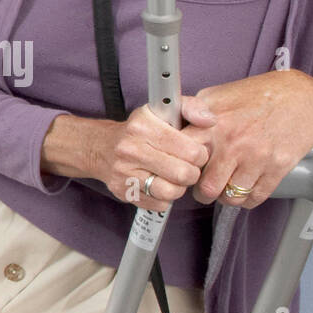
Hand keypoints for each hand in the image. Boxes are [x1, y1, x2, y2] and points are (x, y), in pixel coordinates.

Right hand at [82, 106, 210, 212]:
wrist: (102, 147)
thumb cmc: (140, 131)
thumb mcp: (163, 111)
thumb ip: (192, 108)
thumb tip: (210, 121)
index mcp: (143, 126)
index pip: (191, 150)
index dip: (200, 153)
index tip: (194, 150)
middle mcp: (130, 148)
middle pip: (183, 174)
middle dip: (191, 172)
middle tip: (186, 166)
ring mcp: (124, 172)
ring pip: (172, 192)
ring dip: (178, 187)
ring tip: (173, 176)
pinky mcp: (123, 191)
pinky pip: (159, 204)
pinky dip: (164, 198)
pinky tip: (158, 184)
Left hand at [182, 71, 312, 209]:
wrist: (299, 97)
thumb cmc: (256, 95)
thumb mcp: (216, 95)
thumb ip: (191, 110)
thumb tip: (169, 122)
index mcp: (213, 124)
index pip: (183, 155)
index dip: (177, 166)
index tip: (178, 170)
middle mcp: (232, 144)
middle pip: (206, 186)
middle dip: (199, 192)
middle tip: (199, 189)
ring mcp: (255, 159)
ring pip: (230, 197)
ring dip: (223, 197)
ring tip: (220, 189)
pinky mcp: (276, 169)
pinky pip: (254, 198)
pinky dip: (245, 200)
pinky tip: (241, 190)